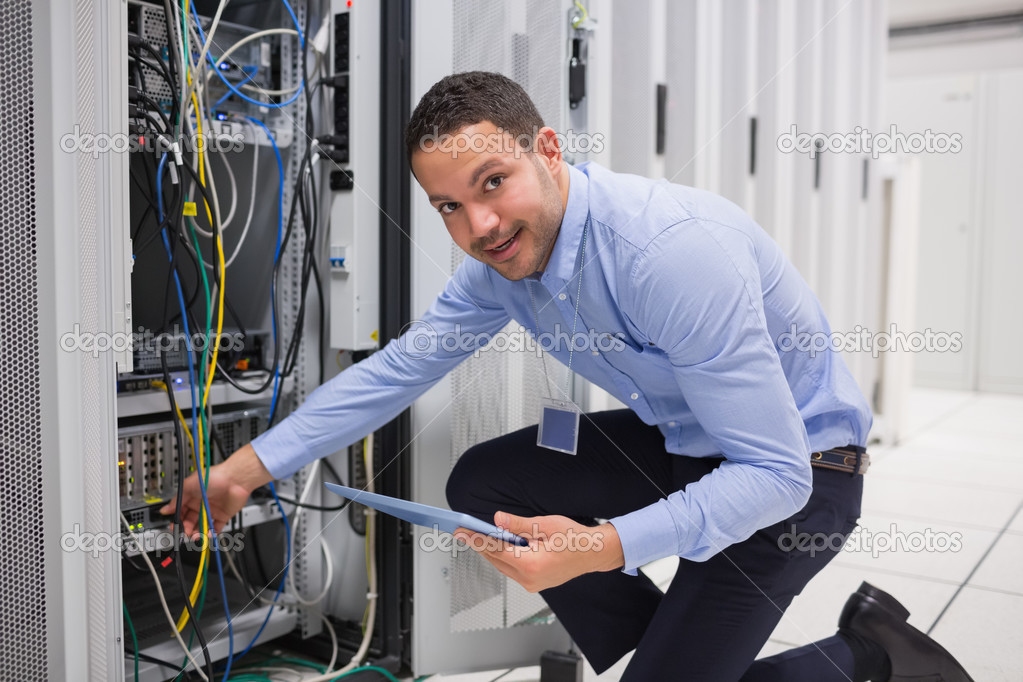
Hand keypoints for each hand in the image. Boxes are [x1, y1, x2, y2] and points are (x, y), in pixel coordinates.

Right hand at [160, 443, 272, 537]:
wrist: (234, 478)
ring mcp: (212, 510)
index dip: (177, 520)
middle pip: (190, 521)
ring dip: (197, 533)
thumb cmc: (212, 477)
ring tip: (195, 536)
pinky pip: (216, 527)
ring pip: (202, 526)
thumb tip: (165, 509)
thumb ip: (177, 499)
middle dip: (186, 528)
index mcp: (192, 497)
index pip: (181, 512)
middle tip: (185, 533)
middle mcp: (201, 504)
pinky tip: (208, 534)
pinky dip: (212, 533)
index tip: (174, 527)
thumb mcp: (188, 486)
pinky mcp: (223, 516)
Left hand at [454, 511, 624, 592]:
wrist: (593, 553)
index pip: (496, 549)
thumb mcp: (545, 525)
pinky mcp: (535, 584)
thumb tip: (498, 520)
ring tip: (477, 537)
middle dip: (480, 545)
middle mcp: (529, 579)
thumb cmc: (573, 538)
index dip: (476, 539)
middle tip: (463, 532)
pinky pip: (512, 570)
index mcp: (530, 564)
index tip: (462, 532)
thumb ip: (518, 524)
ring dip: (492, 552)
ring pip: (503, 566)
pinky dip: (504, 558)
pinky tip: (499, 547)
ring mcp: (532, 584)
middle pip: (496, 560)